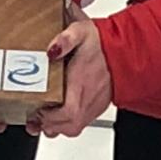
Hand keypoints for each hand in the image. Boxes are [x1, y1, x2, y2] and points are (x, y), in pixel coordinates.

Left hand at [28, 14, 111, 137]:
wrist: (124, 50)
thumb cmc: (102, 43)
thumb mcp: (81, 31)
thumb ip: (65, 38)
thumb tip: (51, 50)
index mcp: (82, 82)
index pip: (68, 112)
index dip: (50, 116)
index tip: (38, 108)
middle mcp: (88, 98)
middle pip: (69, 126)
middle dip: (49, 124)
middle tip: (36, 114)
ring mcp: (93, 105)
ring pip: (74, 127)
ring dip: (57, 126)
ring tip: (43, 116)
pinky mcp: (96, 107)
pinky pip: (80, 122)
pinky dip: (66, 123)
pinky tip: (57, 113)